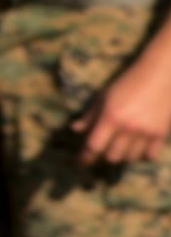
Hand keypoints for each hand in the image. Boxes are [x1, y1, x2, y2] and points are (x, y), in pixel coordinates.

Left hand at [77, 53, 170, 168]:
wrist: (160, 74)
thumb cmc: (128, 83)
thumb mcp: (104, 96)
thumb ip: (90, 114)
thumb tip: (75, 129)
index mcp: (110, 117)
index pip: (94, 145)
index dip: (86, 157)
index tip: (82, 162)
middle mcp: (127, 127)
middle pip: (112, 156)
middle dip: (105, 155)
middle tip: (105, 150)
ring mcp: (145, 132)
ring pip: (130, 158)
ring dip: (123, 156)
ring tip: (122, 148)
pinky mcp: (161, 133)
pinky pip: (150, 155)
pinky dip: (143, 156)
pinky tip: (139, 149)